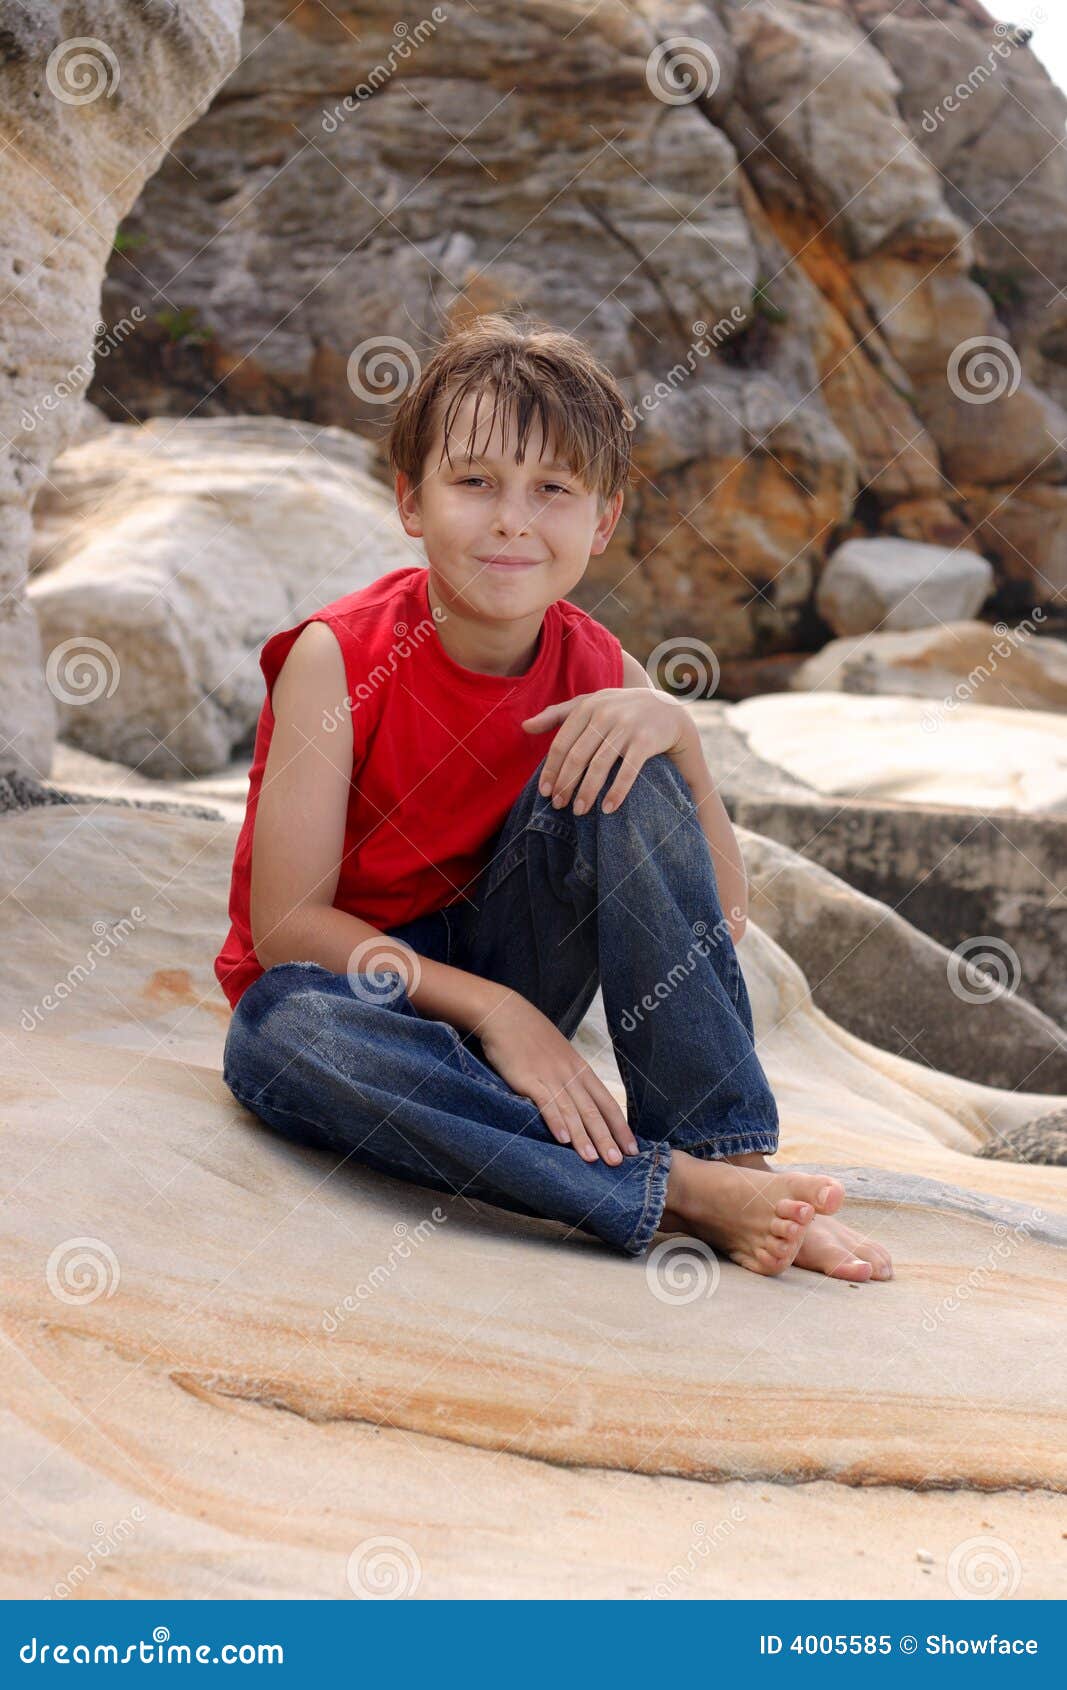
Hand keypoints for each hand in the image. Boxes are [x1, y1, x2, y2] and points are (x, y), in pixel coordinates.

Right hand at [477, 991, 639, 1163]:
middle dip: (606, 1138)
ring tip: (593, 1159)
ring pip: (572, 1110)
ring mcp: (550, 1076)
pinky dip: (555, 1121)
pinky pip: (545, 1102)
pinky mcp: (528, 1078)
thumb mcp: (559, 1057)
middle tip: (618, 1163)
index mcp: (581, 1070)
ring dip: (583, 1136)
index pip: (607, 1102)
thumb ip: (570, 1080)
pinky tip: (562, 1139)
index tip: (632, 1149)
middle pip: (593, 1110)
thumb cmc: (532, 1038)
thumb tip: (580, 1107)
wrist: (506, 1014)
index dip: (620, 1127)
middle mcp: (570, 1075)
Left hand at [521, 686, 692, 814]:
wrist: (666, 708)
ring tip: (579, 811)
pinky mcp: (646, 741)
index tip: (545, 792)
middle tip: (559, 805)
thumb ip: (557, 714)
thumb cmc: (620, 709)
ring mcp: (627, 727)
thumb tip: (525, 727)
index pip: (562, 743)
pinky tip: (607, 809)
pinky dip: (616, 792)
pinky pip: (627, 771)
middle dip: (566, 784)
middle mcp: (605, 714)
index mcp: (587, 706)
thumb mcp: (590, 704)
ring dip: (587, 792)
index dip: (551, 770)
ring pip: (599, 766)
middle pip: (578, 756)